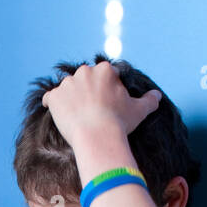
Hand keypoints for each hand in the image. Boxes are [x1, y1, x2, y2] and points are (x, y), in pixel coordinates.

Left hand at [41, 61, 162, 151]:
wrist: (97, 136)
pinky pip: (50, 98)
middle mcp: (84, 72)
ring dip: (70, 97)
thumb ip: (149, 100)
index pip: (105, 75)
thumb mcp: (139, 110)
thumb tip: (157, 96)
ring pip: (67, 88)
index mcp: (105, 70)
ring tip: (75, 113)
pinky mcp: (54, 97)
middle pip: (84, 79)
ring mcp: (67, 84)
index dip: (106, 88)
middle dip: (87, 90)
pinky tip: (54, 111)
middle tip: (91, 108)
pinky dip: (52, 104)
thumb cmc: (119, 122)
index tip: (107, 101)